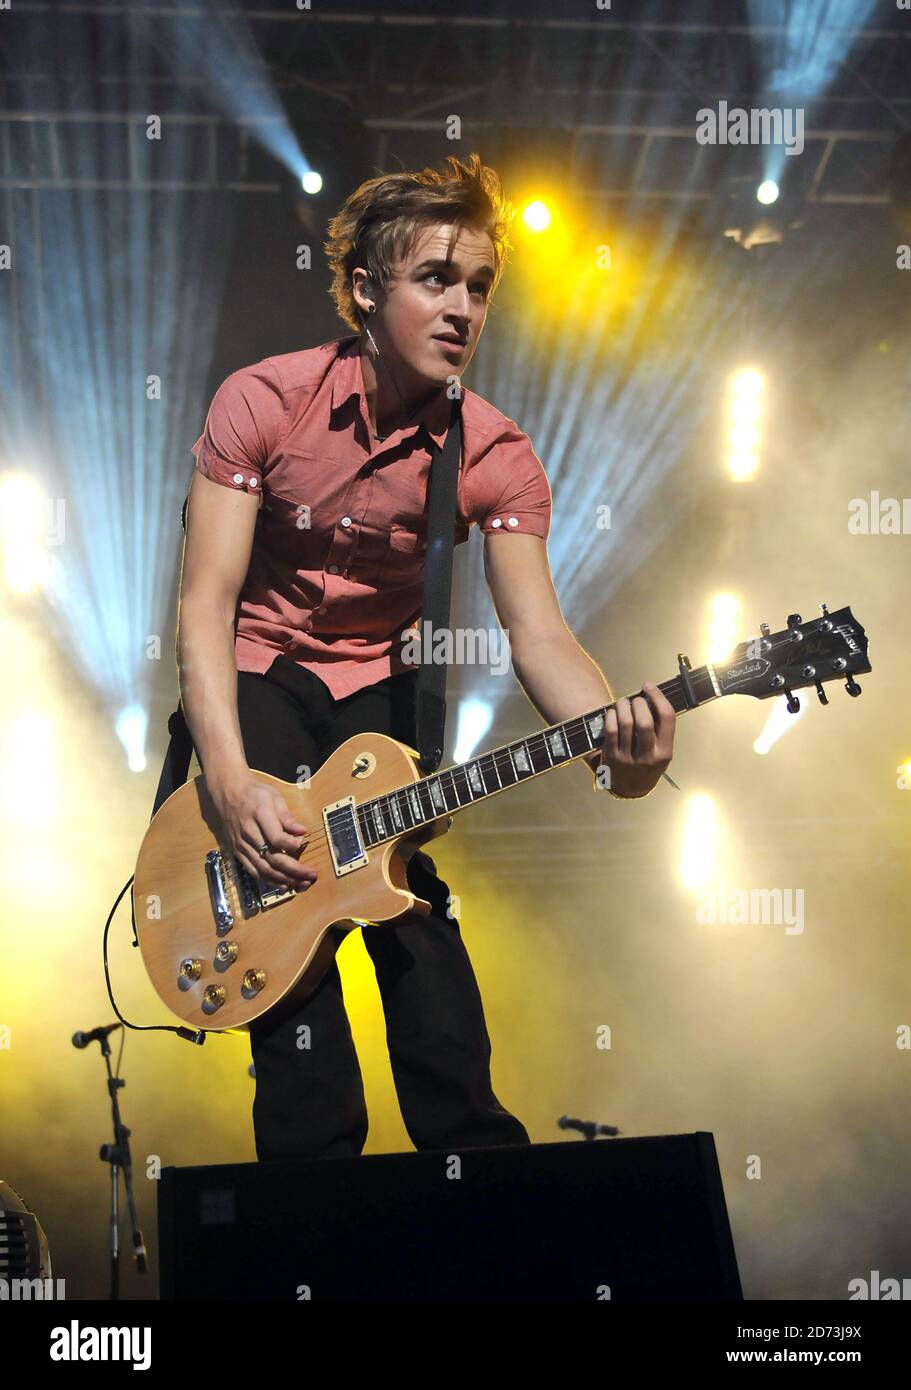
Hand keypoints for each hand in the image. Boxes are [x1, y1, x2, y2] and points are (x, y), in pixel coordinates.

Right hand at [210, 772, 316, 889]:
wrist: (228, 794)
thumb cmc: (255, 794)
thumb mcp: (274, 797)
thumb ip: (287, 817)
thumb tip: (302, 832)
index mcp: (259, 815)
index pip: (276, 837)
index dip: (291, 845)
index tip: (302, 844)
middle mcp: (248, 833)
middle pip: (272, 858)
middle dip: (294, 870)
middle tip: (311, 875)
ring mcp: (241, 845)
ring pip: (263, 869)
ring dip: (284, 879)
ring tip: (301, 884)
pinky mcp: (238, 852)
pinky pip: (253, 871)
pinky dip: (269, 880)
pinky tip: (283, 885)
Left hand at [595, 680, 676, 799]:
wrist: (630, 788)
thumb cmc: (648, 763)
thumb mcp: (662, 752)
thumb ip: (660, 729)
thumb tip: (652, 697)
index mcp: (665, 752)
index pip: (667, 718)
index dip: (658, 697)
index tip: (649, 686)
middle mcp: (648, 756)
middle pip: (644, 721)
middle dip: (639, 703)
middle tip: (636, 699)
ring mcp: (628, 758)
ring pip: (625, 723)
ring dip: (624, 706)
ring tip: (623, 701)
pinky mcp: (611, 757)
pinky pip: (610, 730)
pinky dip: (612, 716)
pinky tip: (613, 712)